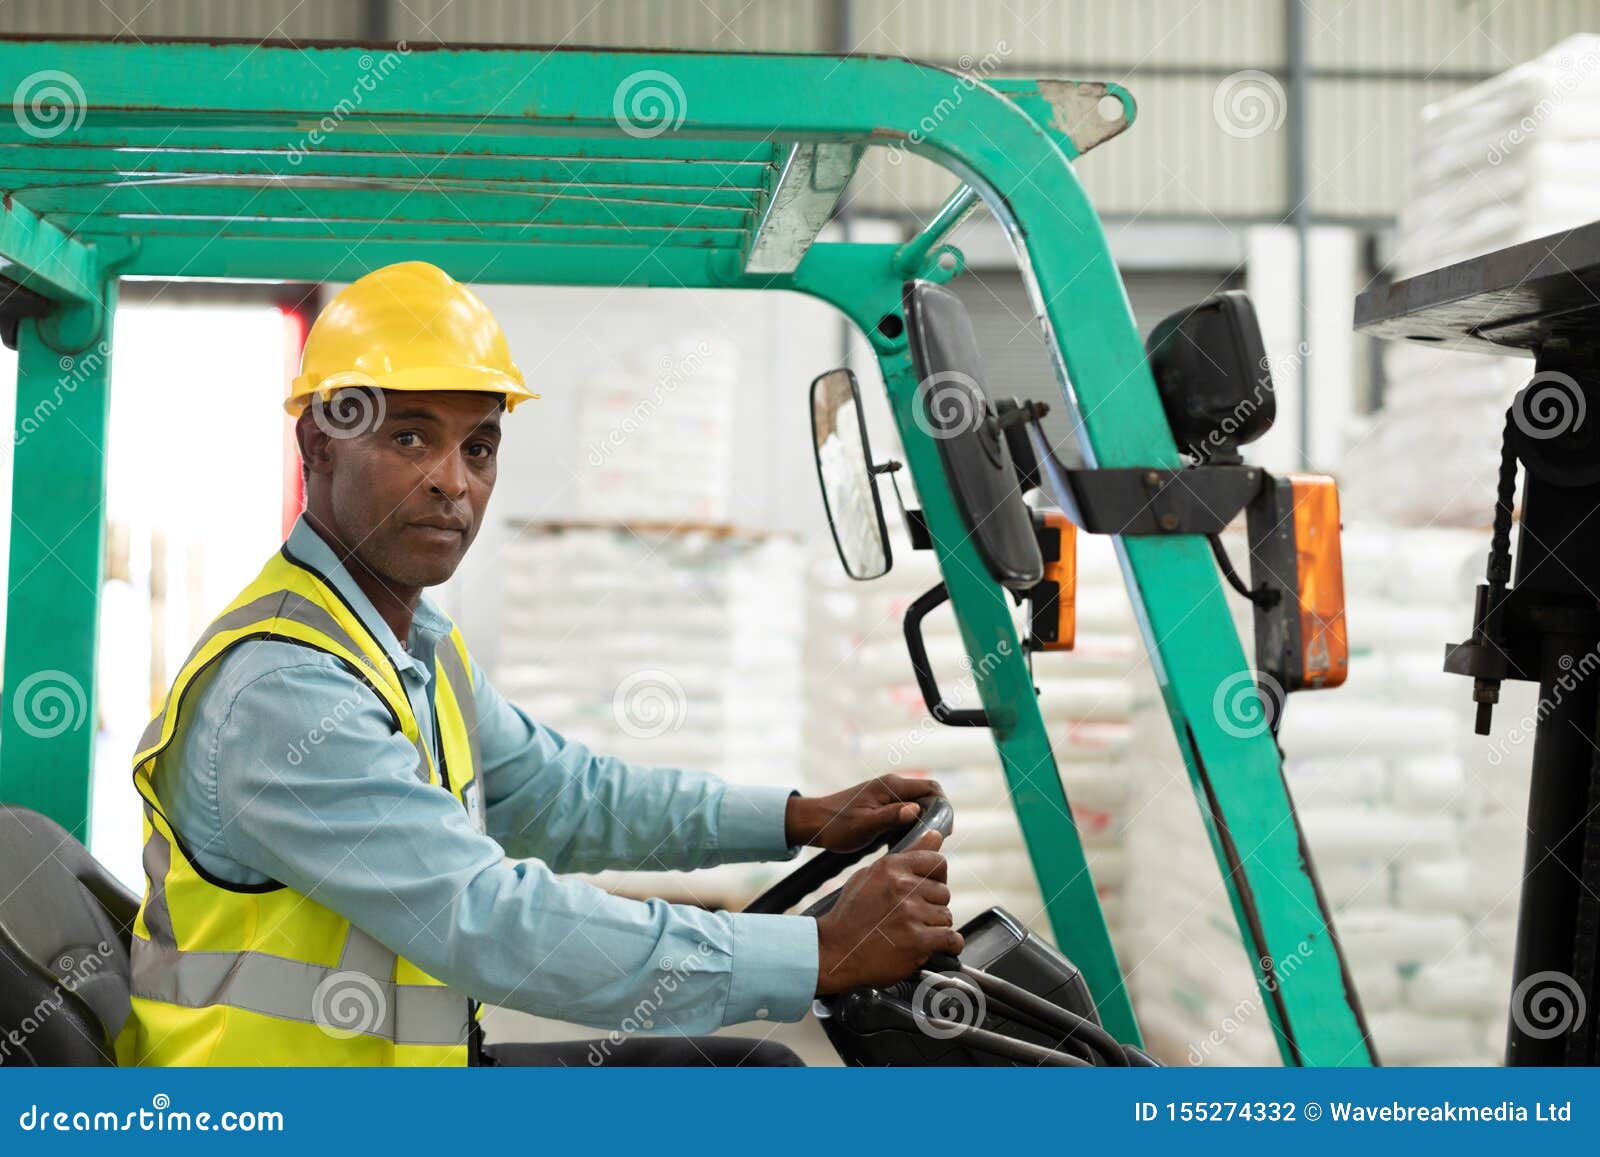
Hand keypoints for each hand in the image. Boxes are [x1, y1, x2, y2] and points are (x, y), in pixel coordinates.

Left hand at [785, 774, 944, 851]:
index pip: (932, 789)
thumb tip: (915, 810)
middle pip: (928, 799)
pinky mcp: (883, 808)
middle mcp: (893, 787)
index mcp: (892, 786)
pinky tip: (894, 845)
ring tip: (908, 845)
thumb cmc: (836, 825)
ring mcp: (888, 797)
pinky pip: (905, 816)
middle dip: (931, 820)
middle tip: (926, 843)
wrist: (815, 823)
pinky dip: (905, 830)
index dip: (943, 808)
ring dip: (917, 827)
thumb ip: (890, 817)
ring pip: (917, 809)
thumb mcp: (864, 825)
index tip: (942, 830)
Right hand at [814, 830, 962, 994]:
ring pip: (946, 917)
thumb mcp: (871, 875)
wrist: (834, 950)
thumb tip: (936, 834)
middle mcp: (902, 886)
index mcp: (891, 867)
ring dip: (935, 927)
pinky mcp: (917, 941)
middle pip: (944, 893)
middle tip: (913, 917)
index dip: (936, 879)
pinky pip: (951, 939)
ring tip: (912, 933)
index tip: (927, 891)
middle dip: (933, 906)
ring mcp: (910, 914)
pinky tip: (935, 946)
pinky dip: (950, 945)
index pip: (938, 862)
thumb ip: (907, 854)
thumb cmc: (851, 913)